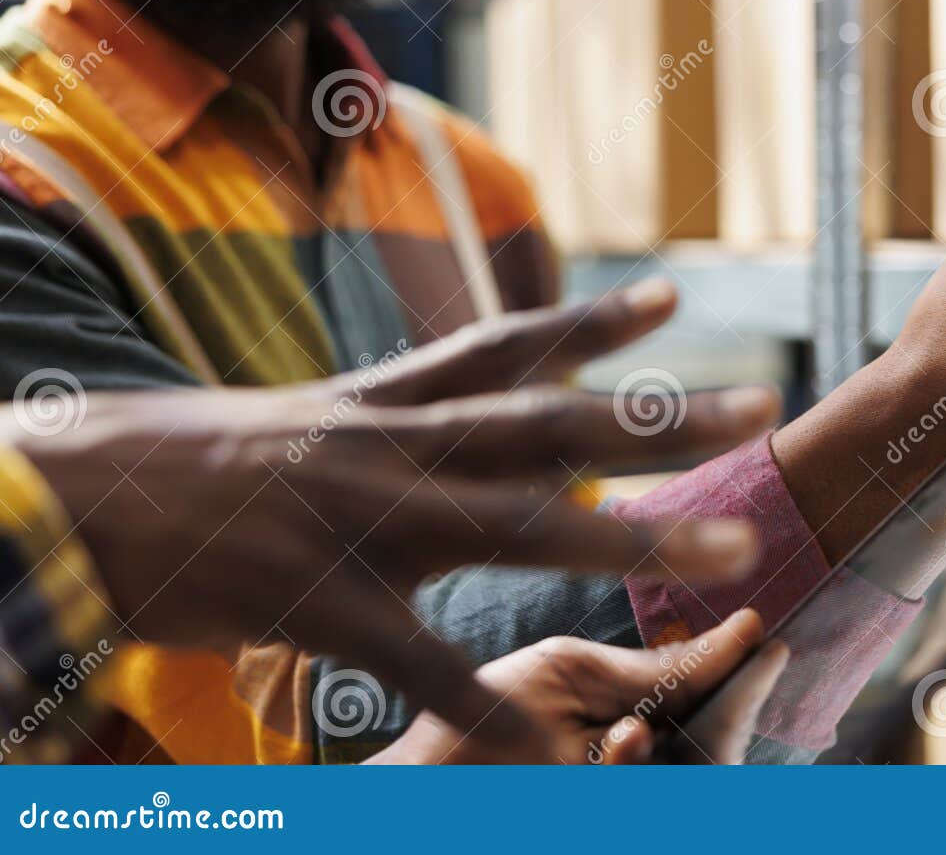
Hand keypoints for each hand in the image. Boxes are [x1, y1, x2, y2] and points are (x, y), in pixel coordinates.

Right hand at [8, 280, 779, 741]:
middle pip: (551, 423)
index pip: (504, 345)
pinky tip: (560, 759)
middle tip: (765, 405)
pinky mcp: (323, 607)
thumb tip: (451, 419)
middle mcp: (392, 448)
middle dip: (662, 417)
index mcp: (381, 404)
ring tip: (734, 551)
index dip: (592, 320)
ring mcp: (364, 523)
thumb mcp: (300, 426)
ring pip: (525, 526)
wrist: (67, 499)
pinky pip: (427, 671)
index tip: (674, 296)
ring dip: (636, 539)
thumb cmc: (186, 468)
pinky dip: (494, 719)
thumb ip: (387, 425)